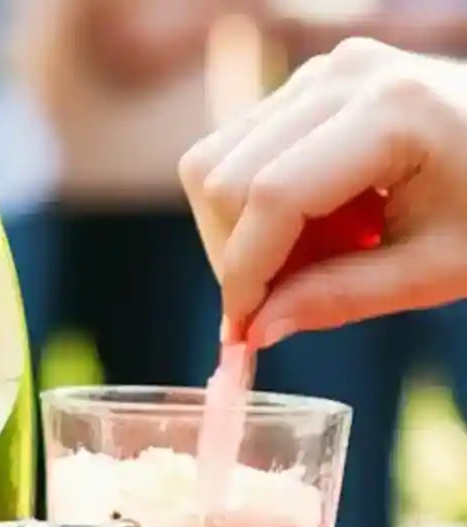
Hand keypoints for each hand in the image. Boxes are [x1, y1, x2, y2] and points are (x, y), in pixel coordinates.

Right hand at [179, 38, 466, 347]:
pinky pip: (235, 148)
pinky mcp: (308, 82)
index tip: (240, 332)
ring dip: (240, 230)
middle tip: (281, 300)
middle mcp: (343, 75)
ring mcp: (321, 72)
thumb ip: (340, 298)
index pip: (272, 196)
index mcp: (391, 111)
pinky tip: (314, 224)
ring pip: (213, 163)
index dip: (245, 272)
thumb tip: (254, 332)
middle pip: (225, 179)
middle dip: (237, 255)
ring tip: (312, 255)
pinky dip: (252, 203)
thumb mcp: (435, 269)